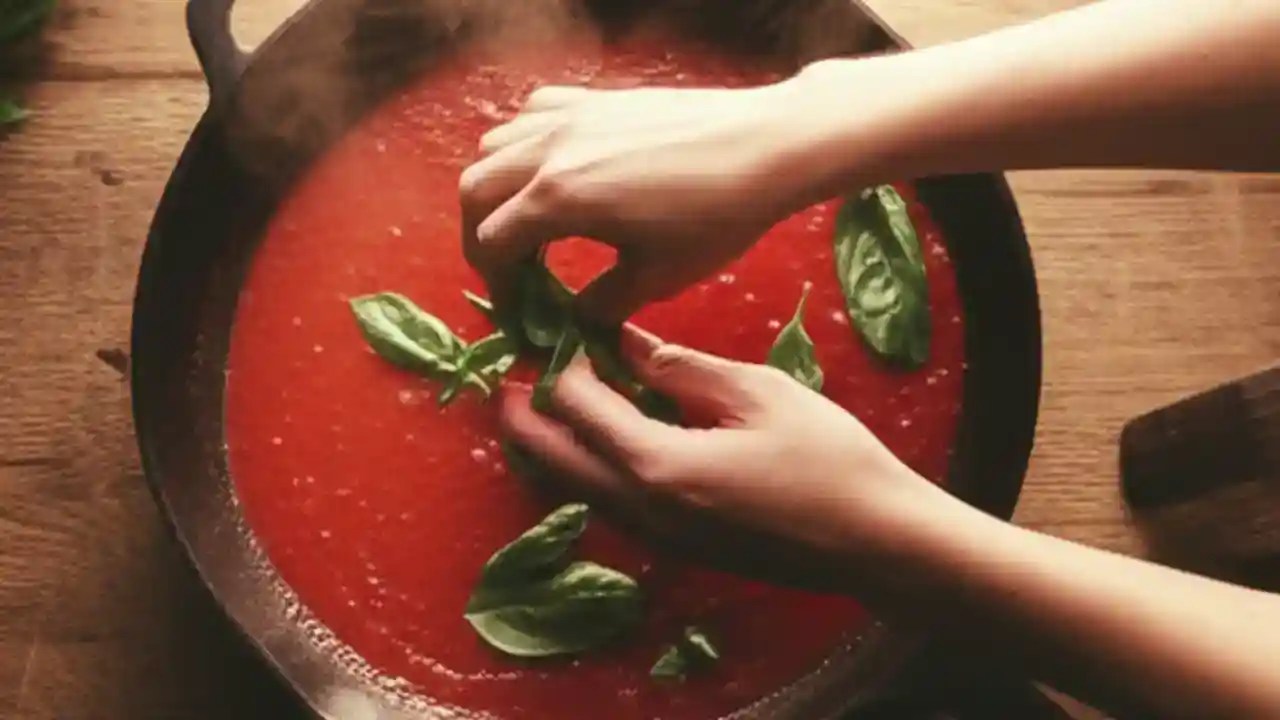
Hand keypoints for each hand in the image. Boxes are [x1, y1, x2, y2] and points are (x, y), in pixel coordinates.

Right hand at [459, 79, 824, 323]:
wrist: (767, 146)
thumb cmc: (716, 215)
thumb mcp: (656, 276)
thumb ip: (602, 304)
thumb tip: (577, 322)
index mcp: (557, 197)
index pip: (491, 244)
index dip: (495, 286)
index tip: (516, 310)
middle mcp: (549, 149)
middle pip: (475, 191)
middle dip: (480, 237)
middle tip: (510, 271)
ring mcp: (570, 115)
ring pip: (495, 147)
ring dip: (496, 189)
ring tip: (526, 222)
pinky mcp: (595, 98)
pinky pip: (532, 114)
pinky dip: (524, 145)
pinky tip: (552, 168)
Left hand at [498, 327, 949, 589]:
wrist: (875, 541)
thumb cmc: (827, 459)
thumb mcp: (757, 393)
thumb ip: (683, 367)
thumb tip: (626, 344)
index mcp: (656, 465)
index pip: (579, 409)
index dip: (562, 367)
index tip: (559, 333)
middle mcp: (641, 510)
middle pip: (553, 460)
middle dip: (523, 417)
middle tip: (507, 378)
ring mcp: (656, 538)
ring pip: (573, 490)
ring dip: (548, 448)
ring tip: (536, 409)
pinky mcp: (675, 548)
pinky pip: (605, 506)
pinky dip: (584, 472)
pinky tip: (599, 446)